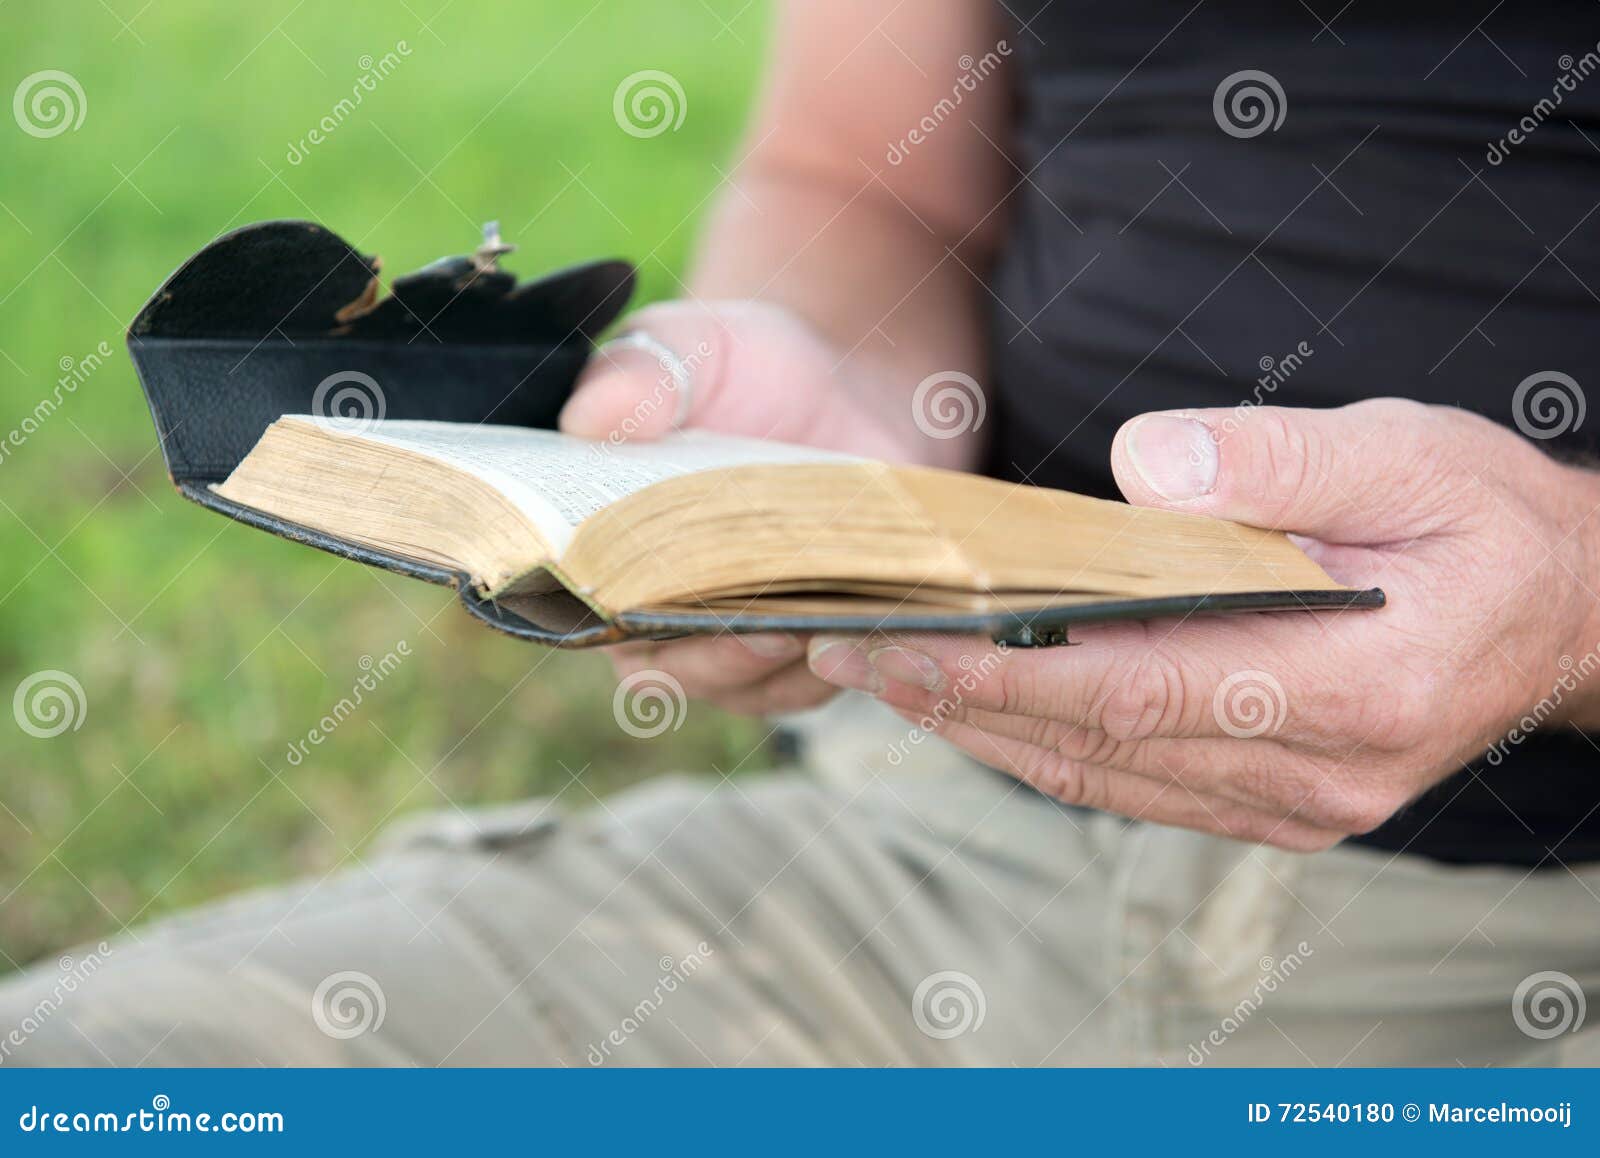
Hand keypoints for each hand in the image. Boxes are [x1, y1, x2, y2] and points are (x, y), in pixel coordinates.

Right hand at [562, 298, 973, 715]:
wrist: (848, 383)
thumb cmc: (750, 366)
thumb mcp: (693, 348)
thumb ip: (641, 374)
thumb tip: (588, 417)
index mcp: (610, 546)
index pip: (591, 609)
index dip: (626, 621)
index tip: (670, 610)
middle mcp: (666, 610)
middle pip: (679, 667)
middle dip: (724, 656)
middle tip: (771, 631)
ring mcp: (743, 639)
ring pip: (757, 685)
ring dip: (794, 665)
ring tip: (831, 629)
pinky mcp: (812, 645)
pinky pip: (827, 676)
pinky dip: (853, 661)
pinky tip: (882, 627)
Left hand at [807, 399, 1599, 849]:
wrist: (1558, 612)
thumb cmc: (1482, 523)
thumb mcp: (1411, 453)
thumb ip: (1281, 460)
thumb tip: (1147, 470)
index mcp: (1357, 687)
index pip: (1143, 691)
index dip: (1010, 673)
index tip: (901, 639)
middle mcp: (1316, 776)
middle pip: (1099, 745)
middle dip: (960, 702)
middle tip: (845, 651)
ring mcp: (1293, 807)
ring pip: (1101, 777)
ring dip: (982, 730)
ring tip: (879, 673)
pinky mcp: (1271, 806)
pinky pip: (1130, 783)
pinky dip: (1040, 744)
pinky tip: (972, 704)